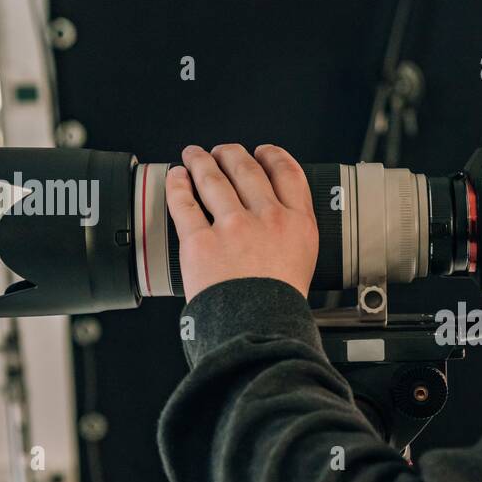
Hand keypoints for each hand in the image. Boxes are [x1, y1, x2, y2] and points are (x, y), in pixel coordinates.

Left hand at [165, 143, 318, 301]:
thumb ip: (292, 234)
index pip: (286, 172)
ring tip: (193, 156)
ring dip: (200, 161)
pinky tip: (176, 177)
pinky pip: (184, 203)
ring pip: (212, 178)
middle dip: (230, 154)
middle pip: (246, 168)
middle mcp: (266, 219)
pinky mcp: (200, 241)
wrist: (259, 329)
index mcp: (297, 224)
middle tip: (222, 152)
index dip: (272, 155)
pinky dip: (177, 184)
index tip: (263, 152)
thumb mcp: (305, 261)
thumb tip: (277, 217)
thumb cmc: (279, 306)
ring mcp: (232, 227)